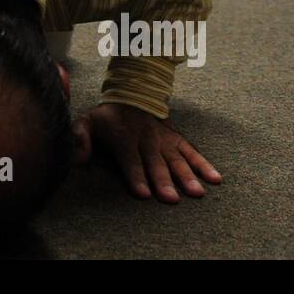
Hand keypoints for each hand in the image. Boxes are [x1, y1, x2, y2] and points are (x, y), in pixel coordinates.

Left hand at [73, 103, 220, 201]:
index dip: (136, 176)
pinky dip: (204, 164)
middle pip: (155, 163)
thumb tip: (78, 158)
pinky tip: (215, 179)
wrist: (130, 94)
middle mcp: (146, 140)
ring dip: (187, 175)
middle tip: (171, 199)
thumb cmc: (106, 117)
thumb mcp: (86, 121)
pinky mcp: (176, 139)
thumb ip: (80, 138)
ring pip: (176, 159)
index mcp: (124, 138)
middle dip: (163, 180)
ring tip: (197, 192)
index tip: (143, 193)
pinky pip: (192, 151)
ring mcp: (163, 139)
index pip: (130, 160)